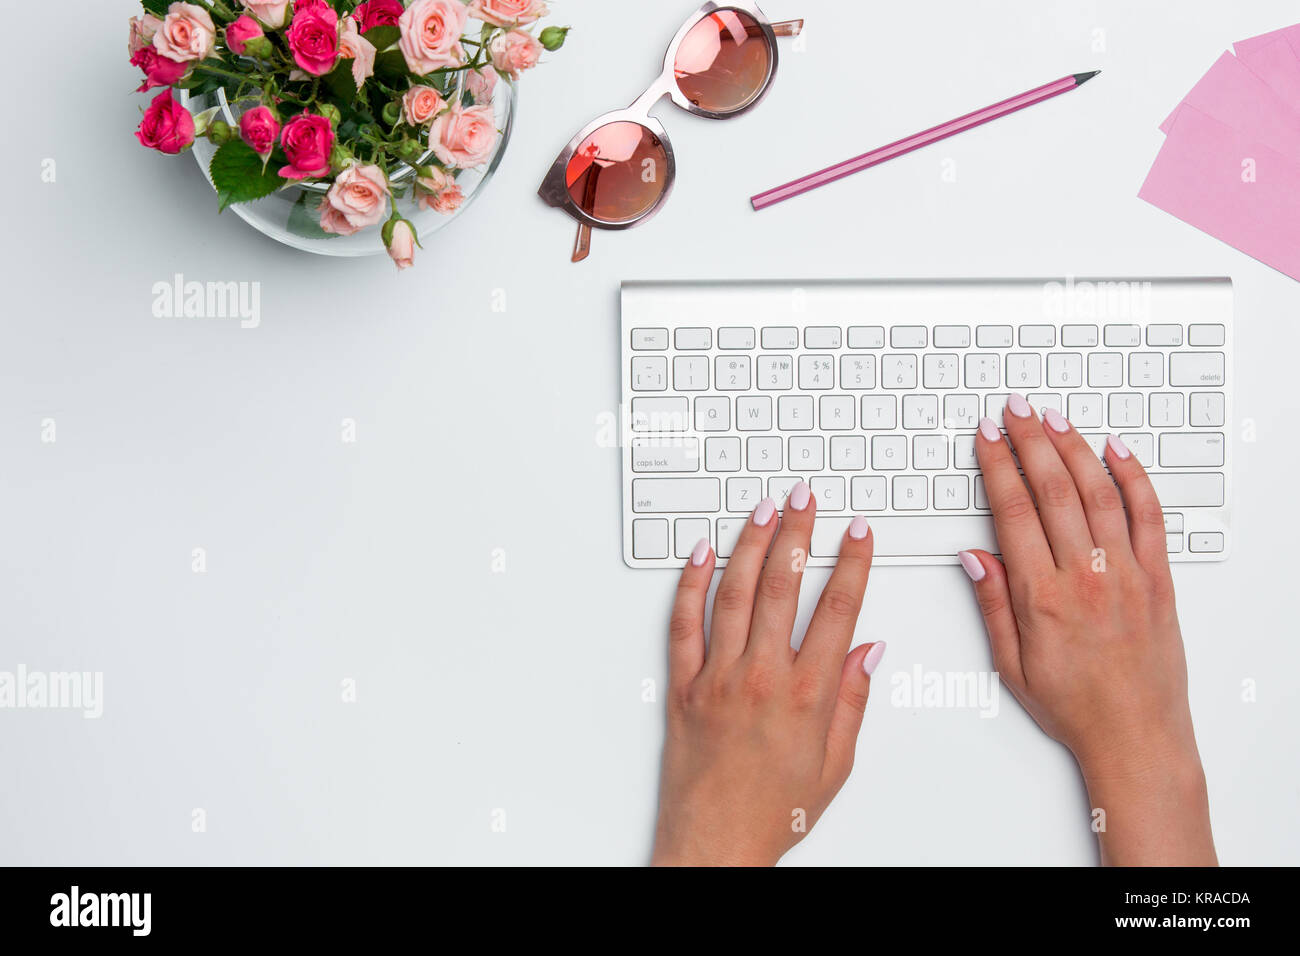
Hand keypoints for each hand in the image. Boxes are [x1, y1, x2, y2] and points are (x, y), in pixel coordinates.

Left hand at [651, 482, 883, 866]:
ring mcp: (717, 677)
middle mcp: (761, 677)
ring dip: (751, 544)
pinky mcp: (683, 685)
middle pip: (782, 585)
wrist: (714, 845)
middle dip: (798, 533)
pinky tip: (702, 552)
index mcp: (807, 695)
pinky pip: (683, 623)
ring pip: (733, 592)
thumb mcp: (836, 765)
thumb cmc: (774, 812)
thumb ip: (853, 701)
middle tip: (806, 497)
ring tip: (764, 510)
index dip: (851, 564)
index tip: (858, 533)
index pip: (837, 610)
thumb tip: (870, 651)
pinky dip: (691, 583)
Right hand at [959, 394, 1215, 864]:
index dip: (996, 465)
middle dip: (1030, 441)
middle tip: (1014, 410)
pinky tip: (1116, 452)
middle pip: (1053, 489)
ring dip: (1074, 448)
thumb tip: (975, 556)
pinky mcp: (1159, 579)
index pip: (1013, 511)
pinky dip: (1134, 477)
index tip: (985, 437)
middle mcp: (1086, 577)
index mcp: (1042, 596)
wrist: (1136, 737)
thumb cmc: (1074, 706)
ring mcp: (1127, 573)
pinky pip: (1148, 516)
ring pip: (1099, 492)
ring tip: (1054, 419)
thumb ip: (992, 603)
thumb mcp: (1011, 664)